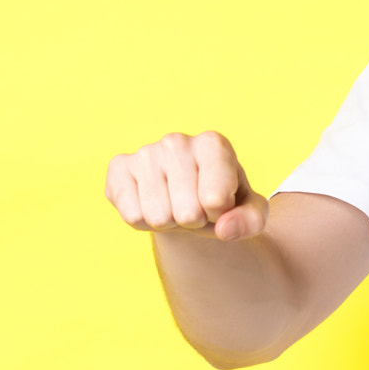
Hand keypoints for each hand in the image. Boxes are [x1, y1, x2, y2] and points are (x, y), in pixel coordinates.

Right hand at [105, 131, 268, 240]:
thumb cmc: (224, 202)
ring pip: (159, 217)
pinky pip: (132, 215)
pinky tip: (153, 204)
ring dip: (170, 223)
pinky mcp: (119, 167)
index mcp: (213, 144)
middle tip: (195, 208)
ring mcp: (145, 152)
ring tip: (176, 205)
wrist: (188, 197)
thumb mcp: (250, 212)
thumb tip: (225, 228)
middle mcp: (177, 141)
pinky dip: (145, 222)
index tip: (220, 203)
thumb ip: (250, 221)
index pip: (216, 200)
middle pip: (187, 213)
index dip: (220, 214)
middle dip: (194, 222)